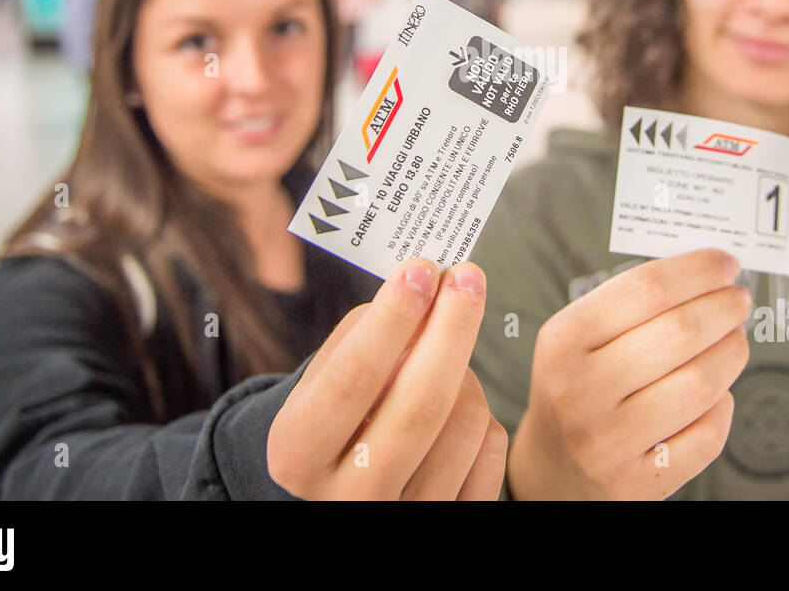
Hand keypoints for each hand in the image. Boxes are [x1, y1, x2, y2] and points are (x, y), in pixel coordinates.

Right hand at [267, 258, 506, 499]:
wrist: (335, 494)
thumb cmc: (330, 421)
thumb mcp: (320, 383)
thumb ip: (361, 338)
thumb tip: (429, 292)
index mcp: (297, 455)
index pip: (354, 378)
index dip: (392, 318)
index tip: (421, 269)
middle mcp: (348, 499)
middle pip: (421, 404)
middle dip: (451, 328)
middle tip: (467, 277)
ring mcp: (404, 516)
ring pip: (466, 422)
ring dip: (466, 371)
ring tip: (446, 357)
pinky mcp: (451, 520)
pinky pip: (490, 450)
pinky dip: (482, 413)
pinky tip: (457, 404)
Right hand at [508, 248, 751, 499]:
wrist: (553, 468)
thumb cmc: (578, 388)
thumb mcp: (578, 338)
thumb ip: (632, 303)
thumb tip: (707, 271)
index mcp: (564, 341)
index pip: (645, 289)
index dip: (697, 271)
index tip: (726, 263)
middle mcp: (580, 391)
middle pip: (679, 332)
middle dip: (724, 308)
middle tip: (739, 300)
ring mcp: (608, 442)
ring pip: (701, 385)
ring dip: (732, 353)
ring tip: (734, 340)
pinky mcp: (637, 481)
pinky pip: (707, 436)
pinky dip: (724, 407)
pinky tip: (716, 394)